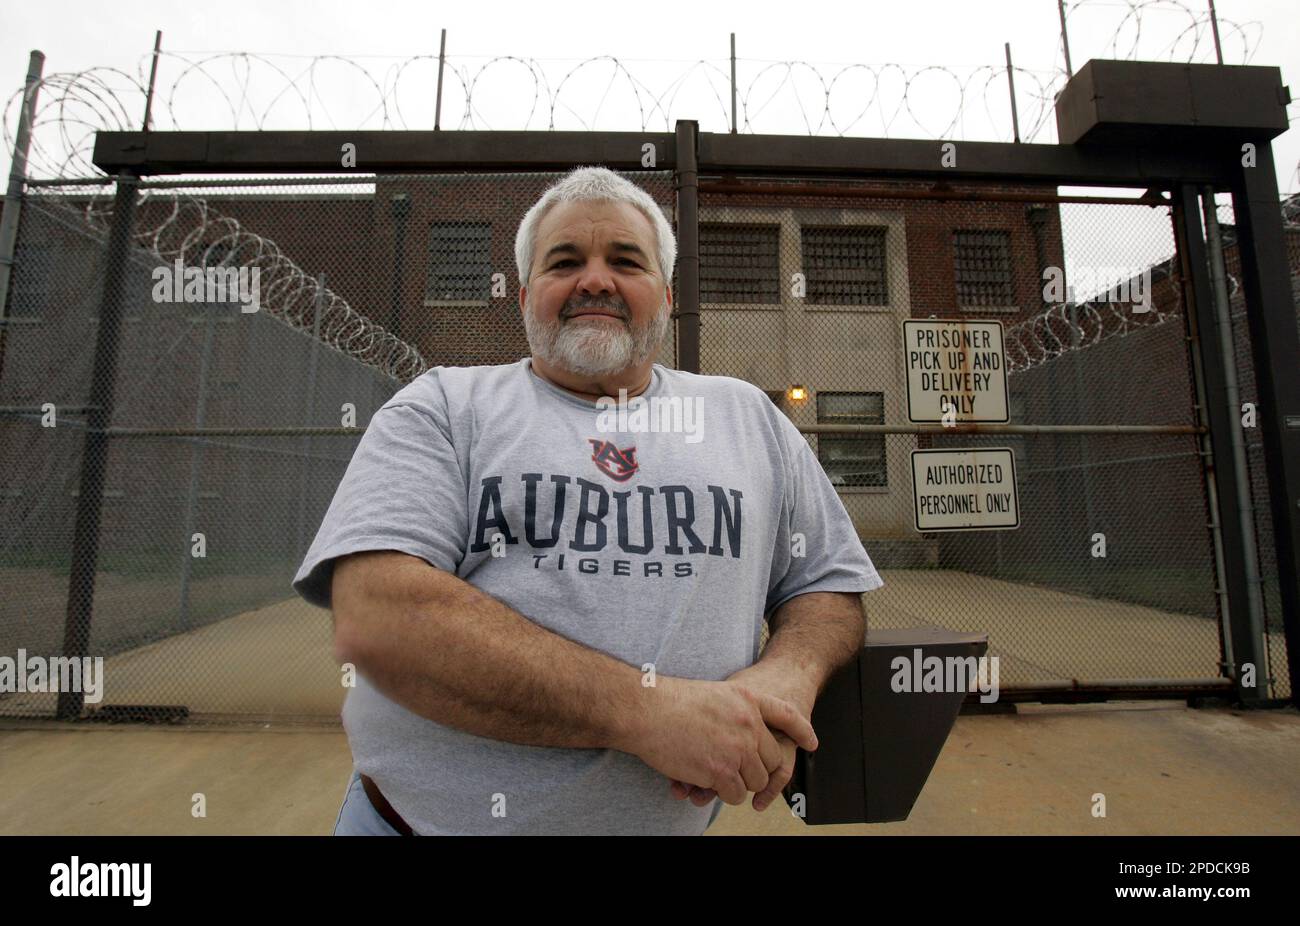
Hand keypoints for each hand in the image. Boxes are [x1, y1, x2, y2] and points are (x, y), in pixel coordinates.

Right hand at [627, 676, 816, 805]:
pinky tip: (705, 781)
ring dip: (737, 783)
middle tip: (731, 768)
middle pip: (771, 759)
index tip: (811, 743)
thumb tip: (751, 737)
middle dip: (754, 769)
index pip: (787, 715)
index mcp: (748, 699)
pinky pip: (735, 794)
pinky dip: (722, 794)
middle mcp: (749, 723)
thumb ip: (738, 711)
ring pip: (755, 780)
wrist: (646, 710)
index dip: (802, 730)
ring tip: (715, 774)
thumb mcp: (716, 692)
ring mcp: (737, 748)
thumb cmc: (671, 701)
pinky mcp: (722, 771)